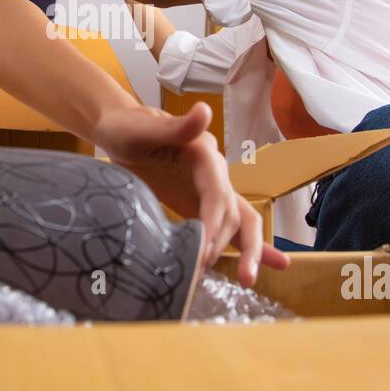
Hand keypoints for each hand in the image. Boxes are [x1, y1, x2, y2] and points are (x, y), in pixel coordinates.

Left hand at [93, 100, 288, 286]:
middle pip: (235, 211)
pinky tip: (270, 264)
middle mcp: (213, 174)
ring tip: (249, 280)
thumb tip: (205, 110)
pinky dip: (247, 246)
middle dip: (241, 245)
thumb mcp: (143, 128)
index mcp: (203, 155)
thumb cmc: (127, 129)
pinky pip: (227, 227)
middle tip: (236, 276)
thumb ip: (175, 126)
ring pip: (239, 222)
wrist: (119, 132)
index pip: (218, 192)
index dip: (215, 221)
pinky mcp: (199, 205)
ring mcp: (208, 192)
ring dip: (249, 250)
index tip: (206, 249)